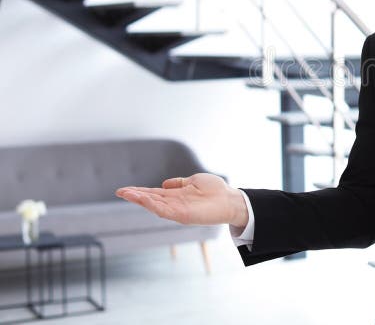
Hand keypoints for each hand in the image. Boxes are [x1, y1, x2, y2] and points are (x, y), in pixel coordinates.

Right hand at [116, 173, 248, 228]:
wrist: (230, 200)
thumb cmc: (216, 191)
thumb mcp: (194, 181)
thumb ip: (179, 183)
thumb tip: (165, 183)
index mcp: (176, 195)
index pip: (154, 194)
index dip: (140, 191)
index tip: (125, 189)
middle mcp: (174, 204)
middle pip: (151, 200)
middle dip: (135, 196)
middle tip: (120, 191)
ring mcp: (177, 210)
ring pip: (154, 205)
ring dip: (140, 200)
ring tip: (126, 193)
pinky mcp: (182, 215)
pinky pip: (164, 210)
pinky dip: (152, 205)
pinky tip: (142, 199)